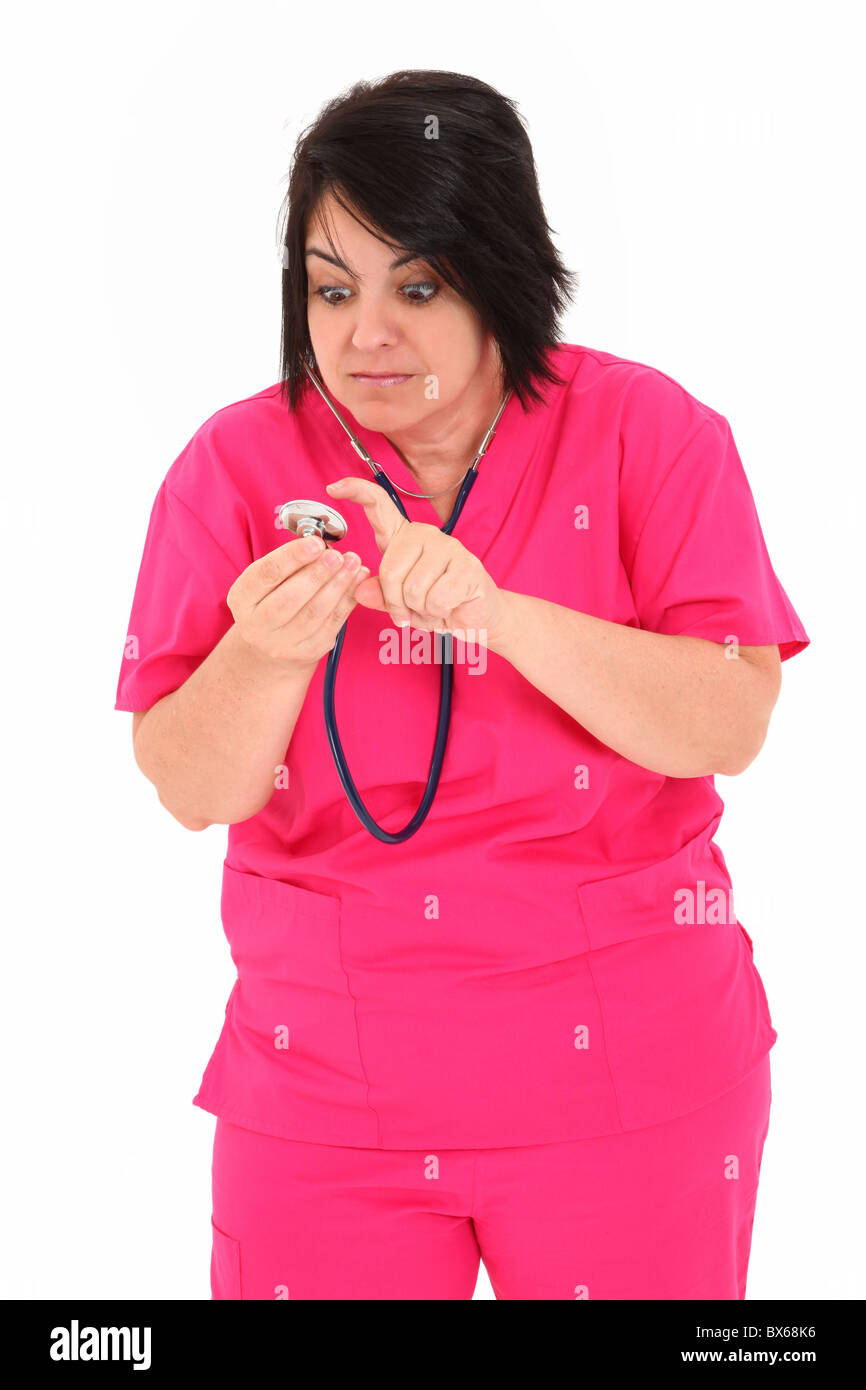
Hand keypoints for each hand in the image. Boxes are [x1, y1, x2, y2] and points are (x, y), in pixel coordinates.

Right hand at [226, 536, 369, 669]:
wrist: (271, 643)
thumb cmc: (272, 599)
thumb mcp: (268, 581)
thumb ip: (289, 563)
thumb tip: (322, 545)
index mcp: (242, 599)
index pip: (266, 575)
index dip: (292, 557)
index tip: (316, 542)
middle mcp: (257, 625)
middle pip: (290, 598)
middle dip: (317, 574)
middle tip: (337, 556)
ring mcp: (282, 643)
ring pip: (314, 613)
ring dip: (337, 585)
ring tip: (352, 564)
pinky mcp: (308, 651)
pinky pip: (332, 624)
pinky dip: (348, 600)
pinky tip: (357, 582)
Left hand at [324, 476, 507, 645]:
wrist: (477, 617)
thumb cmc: (436, 605)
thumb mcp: (401, 604)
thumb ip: (379, 595)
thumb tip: (361, 590)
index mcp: (403, 538)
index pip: (378, 505)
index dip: (355, 492)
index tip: (333, 487)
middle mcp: (425, 535)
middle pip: (389, 571)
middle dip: (397, 602)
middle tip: (412, 609)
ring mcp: (448, 547)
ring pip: (413, 589)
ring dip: (420, 610)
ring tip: (433, 606)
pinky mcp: (467, 566)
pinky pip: (436, 599)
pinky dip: (438, 613)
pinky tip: (449, 606)